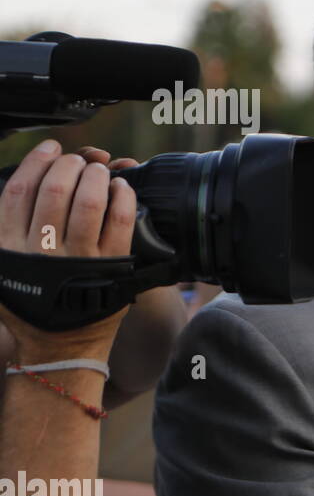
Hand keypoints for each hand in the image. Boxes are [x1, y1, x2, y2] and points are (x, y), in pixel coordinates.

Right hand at [0, 139, 136, 360]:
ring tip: (97, 169)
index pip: (18, 191)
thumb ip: (4, 232)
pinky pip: (118, 221)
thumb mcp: (2, 269)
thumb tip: (19, 185)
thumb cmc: (32, 305)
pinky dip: (121, 197)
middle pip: (54, 189)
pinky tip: (120, 188)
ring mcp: (78, 258)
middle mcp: (41, 251)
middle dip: (68, 165)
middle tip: (76, 160)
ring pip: (87, 200)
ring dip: (94, 175)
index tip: (49, 149)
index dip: (35, 162)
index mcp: (7, 248)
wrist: (59, 346)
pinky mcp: (111, 266)